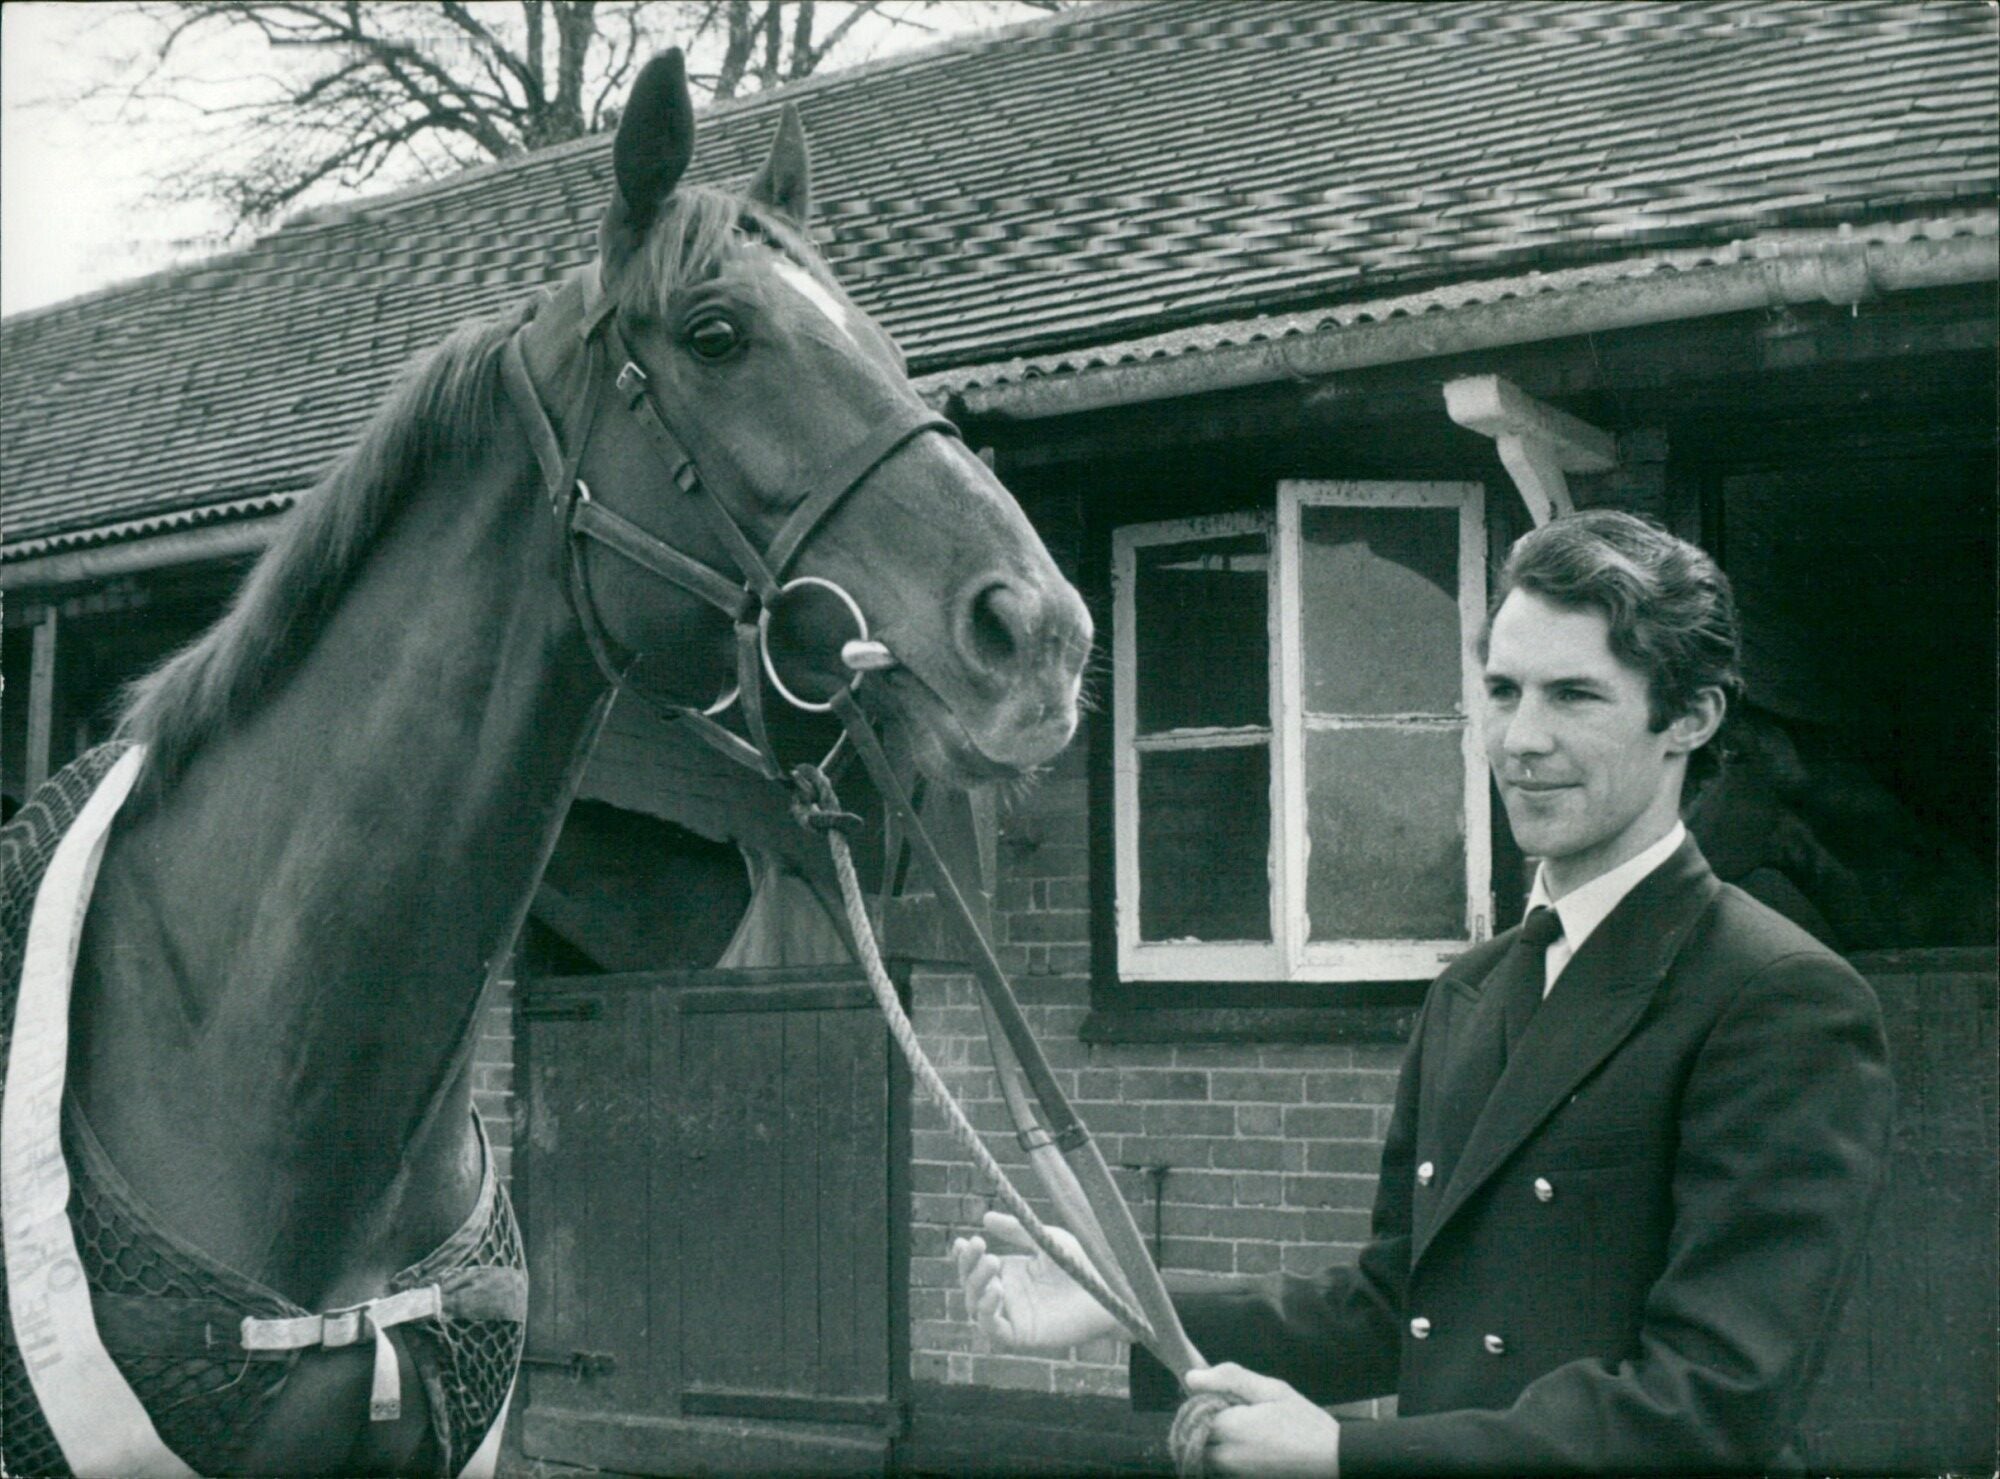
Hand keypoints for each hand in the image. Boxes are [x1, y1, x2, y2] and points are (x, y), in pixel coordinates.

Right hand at [949, 1210, 1122, 1352]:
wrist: (1105, 1293)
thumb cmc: (1079, 1265)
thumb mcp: (1044, 1241)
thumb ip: (1016, 1231)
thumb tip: (985, 1218)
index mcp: (1010, 1272)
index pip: (975, 1266)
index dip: (964, 1256)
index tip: (963, 1242)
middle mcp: (1006, 1296)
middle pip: (970, 1284)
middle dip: (968, 1265)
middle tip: (979, 1245)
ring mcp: (1011, 1316)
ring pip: (974, 1306)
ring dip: (976, 1284)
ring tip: (993, 1262)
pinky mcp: (1019, 1336)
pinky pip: (991, 1328)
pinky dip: (986, 1311)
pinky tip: (997, 1290)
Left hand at [1183, 1364, 1340, 1478]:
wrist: (1332, 1460)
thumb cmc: (1304, 1422)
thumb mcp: (1271, 1390)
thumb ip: (1228, 1379)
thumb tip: (1190, 1378)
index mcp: (1230, 1428)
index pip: (1192, 1413)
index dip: (1204, 1401)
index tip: (1225, 1397)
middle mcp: (1225, 1457)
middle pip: (1194, 1437)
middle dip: (1205, 1423)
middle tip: (1234, 1413)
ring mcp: (1234, 1474)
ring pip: (1206, 1454)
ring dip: (1214, 1440)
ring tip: (1245, 1429)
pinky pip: (1221, 1467)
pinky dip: (1226, 1455)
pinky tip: (1250, 1445)